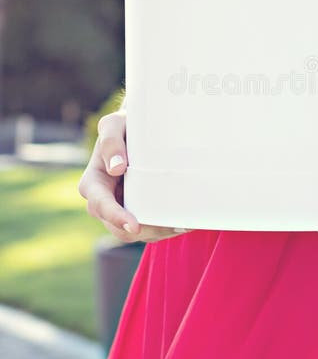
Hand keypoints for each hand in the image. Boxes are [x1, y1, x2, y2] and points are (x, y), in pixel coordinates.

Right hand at [78, 109, 191, 242]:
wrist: (140, 130)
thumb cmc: (125, 126)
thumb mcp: (114, 125)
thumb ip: (110, 141)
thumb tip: (116, 168)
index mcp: (93, 183)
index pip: (100, 205)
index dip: (116, 217)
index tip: (135, 225)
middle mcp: (104, 201)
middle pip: (120, 228)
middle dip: (145, 231)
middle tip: (174, 226)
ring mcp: (121, 209)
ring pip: (137, 233)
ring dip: (159, 232)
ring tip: (184, 224)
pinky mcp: (138, 212)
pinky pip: (150, 229)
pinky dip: (166, 228)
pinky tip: (184, 221)